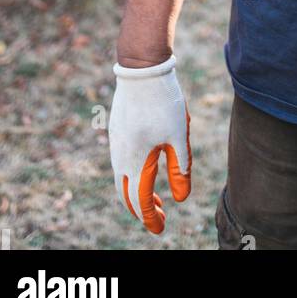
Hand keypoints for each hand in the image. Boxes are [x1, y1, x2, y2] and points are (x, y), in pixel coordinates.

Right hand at [108, 54, 191, 234]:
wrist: (142, 68)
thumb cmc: (164, 101)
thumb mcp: (178, 135)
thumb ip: (180, 168)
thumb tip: (180, 198)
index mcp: (136, 160)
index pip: (141, 201)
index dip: (151, 217)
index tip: (161, 229)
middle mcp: (120, 156)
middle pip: (126, 194)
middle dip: (141, 209)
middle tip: (158, 216)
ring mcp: (116, 143)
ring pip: (121, 178)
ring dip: (136, 192)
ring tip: (155, 198)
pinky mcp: (117, 130)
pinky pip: (120, 162)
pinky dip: (131, 175)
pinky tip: (147, 168)